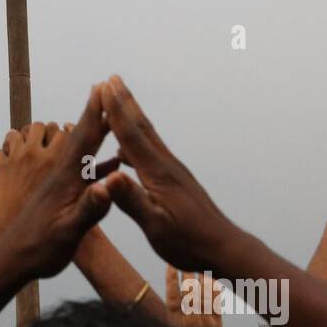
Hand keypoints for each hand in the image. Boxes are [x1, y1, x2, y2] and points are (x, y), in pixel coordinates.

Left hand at [0, 88, 114, 280]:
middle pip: (67, 131)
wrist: (6, 258)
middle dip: (85, 118)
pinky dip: (24, 140)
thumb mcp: (73, 232)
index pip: (85, 136)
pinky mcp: (9, 174)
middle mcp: (45, 166)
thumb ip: (91, 208)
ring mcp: (25, 167)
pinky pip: (14, 144)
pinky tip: (32, 146)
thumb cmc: (44, 249)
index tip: (105, 86)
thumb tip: (109, 185)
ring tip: (67, 132)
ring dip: (54, 130)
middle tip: (102, 102)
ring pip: (38, 132)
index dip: (96, 111)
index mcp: (65, 175)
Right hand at [99, 76, 239, 269]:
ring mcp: (172, 171)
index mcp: (157, 174)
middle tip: (112, 78)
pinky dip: (135, 141)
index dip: (116, 111)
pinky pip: (151, 152)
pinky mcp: (175, 180)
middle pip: (141, 128)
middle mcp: (166, 166)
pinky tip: (126, 150)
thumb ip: (131, 200)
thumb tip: (107, 177)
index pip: (131, 136)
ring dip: (131, 117)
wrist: (223, 248)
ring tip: (119, 102)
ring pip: (148, 138)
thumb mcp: (155, 226)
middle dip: (124, 102)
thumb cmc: (188, 242)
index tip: (104, 87)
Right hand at [164, 264, 222, 326]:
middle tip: (187, 260)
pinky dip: (215, 291)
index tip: (171, 265)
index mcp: (176, 323)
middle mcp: (191, 321)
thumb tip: (149, 298)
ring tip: (200, 265)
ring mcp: (206, 323)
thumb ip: (163, 317)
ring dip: (202, 279)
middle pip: (190, 292)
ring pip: (204, 295)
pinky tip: (213, 280)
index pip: (173, 295)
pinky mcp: (217, 326)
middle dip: (188, 274)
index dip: (171, 278)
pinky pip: (217, 304)